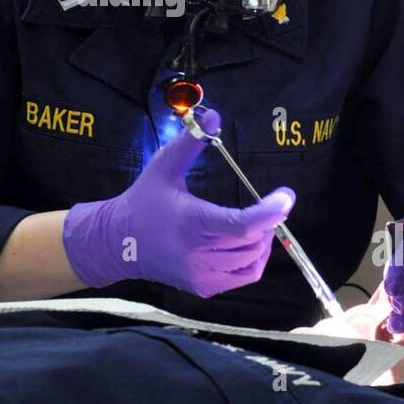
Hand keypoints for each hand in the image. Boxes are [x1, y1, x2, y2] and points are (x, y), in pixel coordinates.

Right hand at [63, 109, 294, 297]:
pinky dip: (253, 260)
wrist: (117, 242)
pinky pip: (243, 277)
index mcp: (191, 222)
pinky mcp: (203, 287)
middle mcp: (198, 252)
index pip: (242, 224)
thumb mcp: (164, 167)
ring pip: (252, 261)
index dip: (270, 212)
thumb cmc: (144, 201)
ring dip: (263, 241)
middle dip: (269, 221)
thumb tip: (215, 116)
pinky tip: (247, 244)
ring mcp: (201, 274)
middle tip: (270, 205)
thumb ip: (190, 143)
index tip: (286, 196)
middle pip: (252, 241)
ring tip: (258, 224)